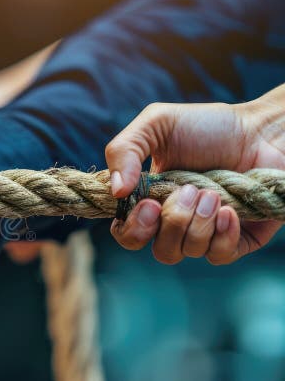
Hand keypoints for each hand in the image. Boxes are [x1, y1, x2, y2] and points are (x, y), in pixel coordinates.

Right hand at [105, 85, 284, 264]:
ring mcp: (205, 232)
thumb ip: (123, 150)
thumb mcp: (156, 123)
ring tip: (214, 192)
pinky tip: (229, 210)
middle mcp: (174, 221)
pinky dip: (223, 235)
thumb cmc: (209, 125)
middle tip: (188, 192)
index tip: (149, 205)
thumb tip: (116, 192)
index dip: (132, 228)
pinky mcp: (236, 239)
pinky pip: (219, 256)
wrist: (264, 130)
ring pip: (187, 252)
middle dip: (172, 222)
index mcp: (149, 199)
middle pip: (157, 250)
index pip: (126, 232)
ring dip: (199, 221)